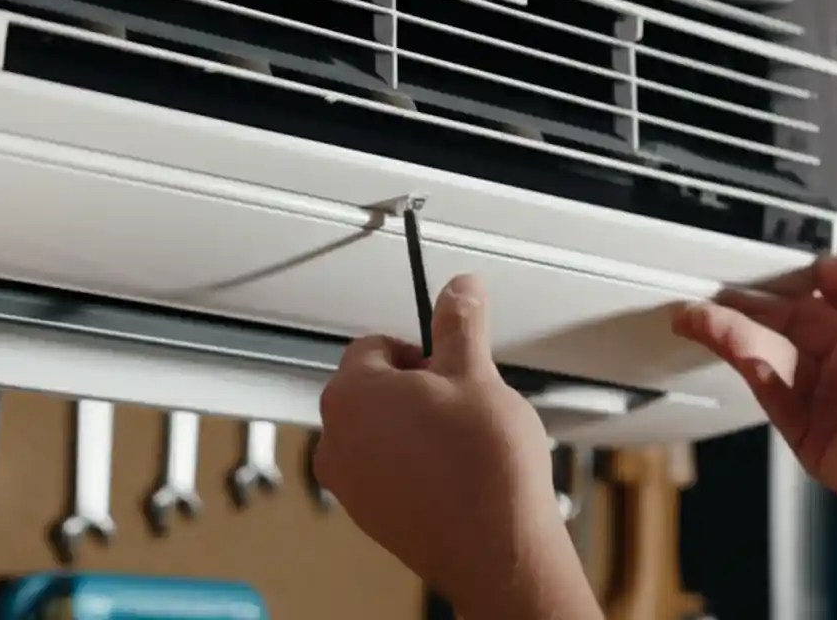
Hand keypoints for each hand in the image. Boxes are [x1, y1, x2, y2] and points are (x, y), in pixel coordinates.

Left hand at [314, 276, 596, 617]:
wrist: (499, 549)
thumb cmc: (484, 467)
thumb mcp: (477, 374)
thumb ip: (460, 324)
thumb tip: (460, 288)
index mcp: (351, 394)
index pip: (373, 346)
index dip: (420, 350)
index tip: (451, 362)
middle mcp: (336, 440)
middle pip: (372, 389)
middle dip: (417, 389)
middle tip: (464, 402)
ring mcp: (350, 484)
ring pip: (381, 433)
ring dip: (416, 428)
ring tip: (463, 441)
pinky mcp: (370, 517)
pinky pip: (387, 473)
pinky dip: (415, 466)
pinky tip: (455, 474)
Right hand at [674, 257, 836, 520]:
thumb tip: (822, 263)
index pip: (801, 303)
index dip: (769, 288)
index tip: (740, 275)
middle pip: (775, 331)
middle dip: (735, 313)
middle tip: (699, 300)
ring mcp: (821, 400)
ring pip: (766, 361)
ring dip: (731, 338)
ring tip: (698, 319)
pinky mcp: (809, 436)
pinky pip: (774, 398)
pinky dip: (755, 373)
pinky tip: (736, 351)